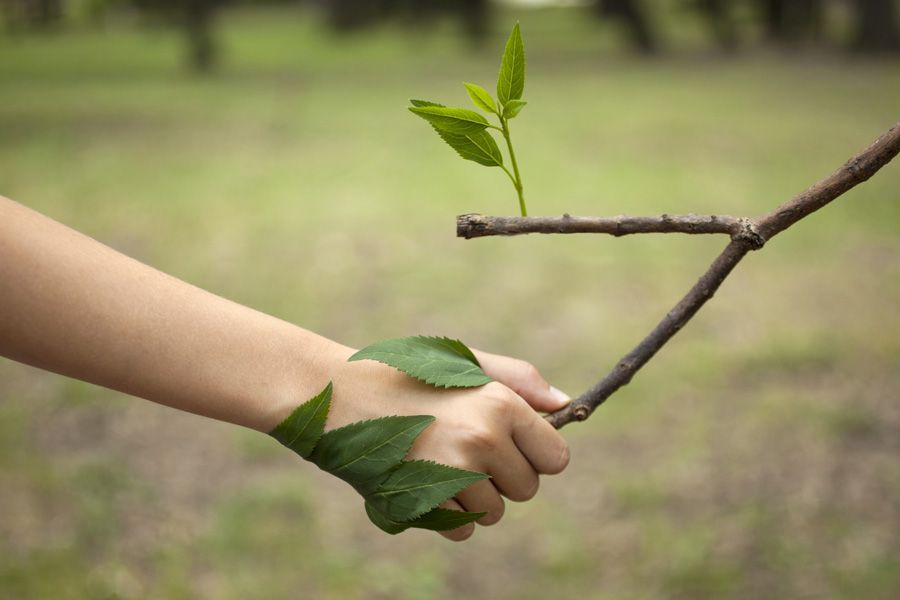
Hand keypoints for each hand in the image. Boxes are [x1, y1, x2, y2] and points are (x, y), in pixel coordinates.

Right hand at [327, 346, 570, 540]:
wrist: (339, 394)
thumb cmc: (407, 375)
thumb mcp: (465, 364)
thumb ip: (520, 381)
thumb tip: (566, 405)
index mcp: (500, 403)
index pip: (556, 458)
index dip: (535, 455)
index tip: (512, 445)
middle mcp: (483, 440)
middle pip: (527, 489)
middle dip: (504, 477)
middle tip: (465, 448)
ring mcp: (453, 475)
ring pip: (495, 513)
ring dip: (474, 497)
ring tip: (439, 461)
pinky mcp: (424, 503)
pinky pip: (461, 529)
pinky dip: (446, 514)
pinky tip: (423, 480)